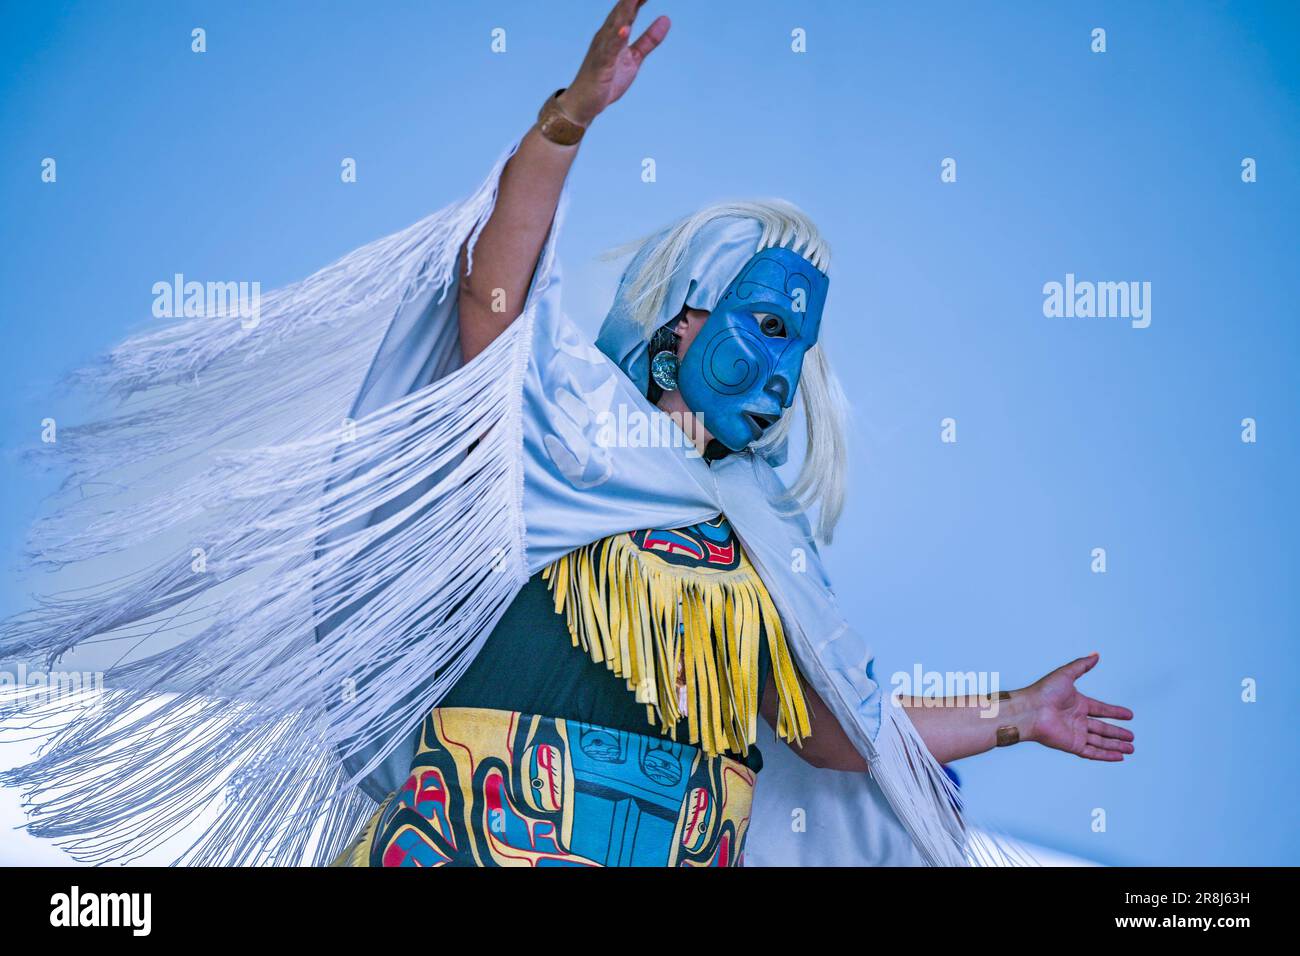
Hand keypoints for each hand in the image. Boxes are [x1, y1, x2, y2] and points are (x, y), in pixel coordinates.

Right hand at [559, 0, 669, 125]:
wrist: (583, 103)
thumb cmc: (607, 79)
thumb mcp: (634, 58)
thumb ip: (649, 39)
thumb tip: (666, 18)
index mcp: (614, 33)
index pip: (629, 9)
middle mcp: (606, 36)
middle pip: (621, 11)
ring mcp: (602, 50)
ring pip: (615, 26)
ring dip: (624, 10)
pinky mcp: (600, 66)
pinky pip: (609, 51)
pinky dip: (616, 39)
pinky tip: (624, 29)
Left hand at [1019, 653, 1134, 760]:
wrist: (1030, 710)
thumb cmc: (1043, 692)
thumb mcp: (1066, 674)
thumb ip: (1082, 665)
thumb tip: (1095, 654)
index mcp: (1077, 704)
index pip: (1101, 709)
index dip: (1115, 712)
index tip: (1129, 715)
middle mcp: (1077, 719)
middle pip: (1102, 728)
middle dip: (1118, 733)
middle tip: (1132, 737)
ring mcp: (1075, 733)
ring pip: (1100, 741)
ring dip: (1116, 745)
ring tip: (1131, 749)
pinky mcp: (1072, 745)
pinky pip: (1093, 752)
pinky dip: (1106, 755)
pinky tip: (1119, 757)